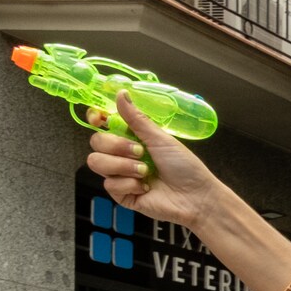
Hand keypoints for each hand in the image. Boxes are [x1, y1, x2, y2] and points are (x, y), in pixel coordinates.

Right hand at [84, 94, 228, 229]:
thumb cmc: (185, 167)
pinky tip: (146, 188)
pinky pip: (110, 185)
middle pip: (96, 142)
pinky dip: (129, 185)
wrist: (196, 197)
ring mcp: (120, 175)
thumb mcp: (161, 139)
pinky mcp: (122, 195)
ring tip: (145, 172)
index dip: (95, 119)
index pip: (101, 125)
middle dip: (117, 146)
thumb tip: (121, 93)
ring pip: (97, 163)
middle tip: (140, 152)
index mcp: (131, 138)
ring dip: (122, 165)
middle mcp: (122, 155)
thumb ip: (137, 118)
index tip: (99, 119)